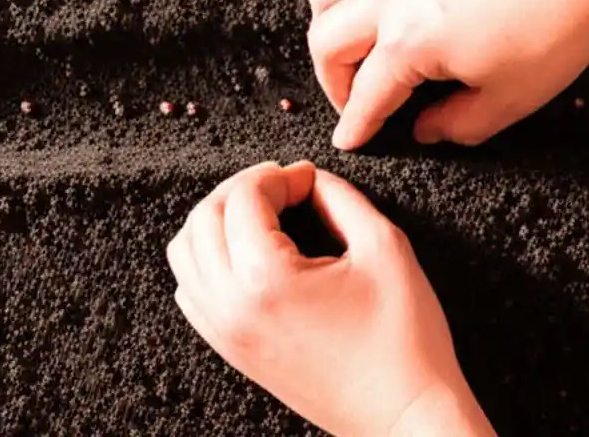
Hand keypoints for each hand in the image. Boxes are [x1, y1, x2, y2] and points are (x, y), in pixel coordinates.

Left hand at [167, 162, 492, 436]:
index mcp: (265, 279)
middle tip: (282, 186)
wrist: (404, 417)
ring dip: (215, 221)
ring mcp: (224, 332)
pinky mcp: (230, 351)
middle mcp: (230, 306)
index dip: (277, 176)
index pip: (244, 198)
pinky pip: (190, 292)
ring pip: (184, 254)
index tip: (307, 178)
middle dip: (241, 189)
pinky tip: (245, 254)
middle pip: (203, 218)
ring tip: (259, 214)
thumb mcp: (384, 247)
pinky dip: (205, 261)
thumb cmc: (405, 339)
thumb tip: (307, 179)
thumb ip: (339, 197)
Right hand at [307, 0, 588, 148]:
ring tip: (354, 53)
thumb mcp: (510, 99)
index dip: (354, 127)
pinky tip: (383, 16)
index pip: (365, 96)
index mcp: (408, 42)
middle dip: (332, 82)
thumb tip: (424, 129)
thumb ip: (456, 125)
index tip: (347, 141)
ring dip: (328, 30)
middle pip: (324, 42)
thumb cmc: (556, 25)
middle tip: (356, 102)